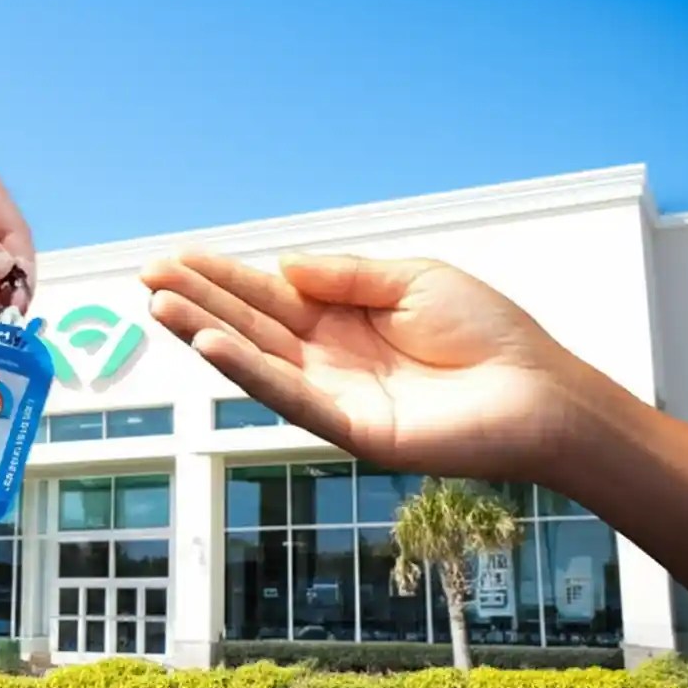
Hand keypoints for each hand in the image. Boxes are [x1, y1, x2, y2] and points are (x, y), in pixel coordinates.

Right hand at [141, 251, 594, 480]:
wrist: (541, 390)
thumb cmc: (488, 333)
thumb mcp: (413, 280)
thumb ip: (345, 274)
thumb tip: (280, 264)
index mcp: (341, 318)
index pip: (267, 294)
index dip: (220, 276)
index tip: (174, 258)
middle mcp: (328, 357)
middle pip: (249, 323)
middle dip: (197, 299)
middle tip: (147, 276)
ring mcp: (335, 394)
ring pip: (257, 360)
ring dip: (205, 334)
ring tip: (160, 306)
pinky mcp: (351, 429)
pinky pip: (291, 397)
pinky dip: (249, 372)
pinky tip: (212, 346)